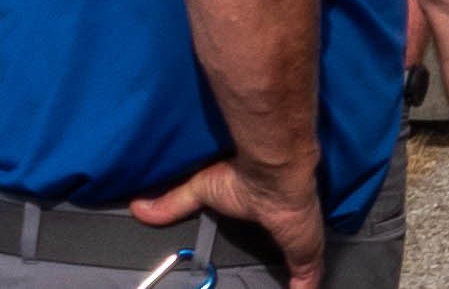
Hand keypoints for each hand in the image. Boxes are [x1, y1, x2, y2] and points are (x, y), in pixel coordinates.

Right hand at [126, 156, 323, 288]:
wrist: (275, 171)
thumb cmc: (243, 176)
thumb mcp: (202, 190)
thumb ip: (174, 202)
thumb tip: (138, 208)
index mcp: (270, 213)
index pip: (273, 234)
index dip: (271, 240)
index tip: (264, 246)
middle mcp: (288, 227)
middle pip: (291, 255)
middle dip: (287, 266)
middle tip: (270, 280)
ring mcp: (301, 243)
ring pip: (303, 271)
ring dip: (298, 281)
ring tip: (290, 288)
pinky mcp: (308, 254)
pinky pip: (309, 281)